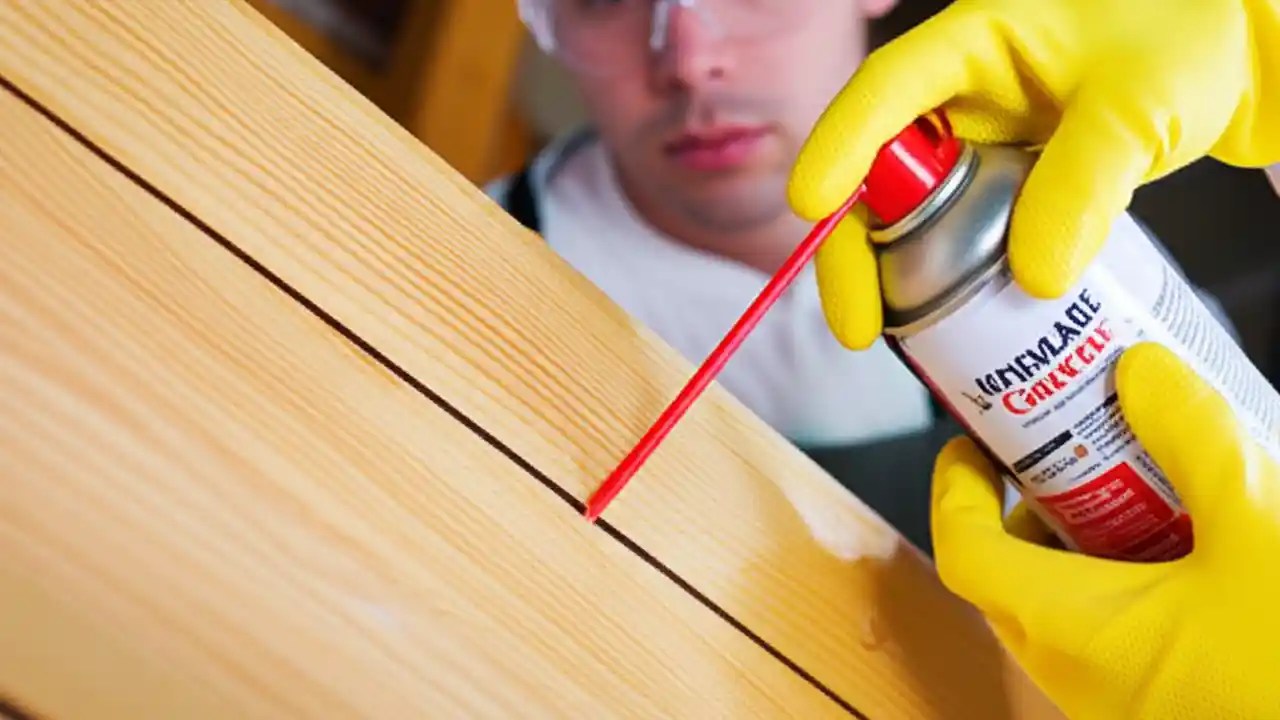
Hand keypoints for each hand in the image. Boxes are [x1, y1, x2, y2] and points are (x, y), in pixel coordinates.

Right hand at [788, 0, 1279, 349]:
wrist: (1236, 62)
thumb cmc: (1189, 40)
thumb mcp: (1139, 105)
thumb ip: (1086, 182)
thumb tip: (1035, 278)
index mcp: (973, 41)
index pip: (886, 91)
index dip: (841, 146)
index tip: (810, 205)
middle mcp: (960, 96)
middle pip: (877, 172)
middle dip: (854, 251)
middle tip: (858, 324)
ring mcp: (980, 146)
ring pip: (910, 213)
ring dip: (896, 274)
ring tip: (897, 338)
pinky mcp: (1005, 188)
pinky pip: (959, 234)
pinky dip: (948, 278)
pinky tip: (947, 322)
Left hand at [930, 342, 1279, 718]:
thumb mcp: (1259, 524)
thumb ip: (1193, 437)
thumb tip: (1139, 372)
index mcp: (1068, 626)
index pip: (962, 549)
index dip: (953, 488)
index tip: (969, 443)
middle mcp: (1073, 672)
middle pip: (1008, 574)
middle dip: (1027, 505)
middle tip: (1063, 448)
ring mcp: (1114, 700)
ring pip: (1062, 606)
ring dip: (1082, 543)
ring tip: (1134, 486)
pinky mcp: (1156, 707)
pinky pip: (1109, 635)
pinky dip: (1124, 581)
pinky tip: (1187, 548)